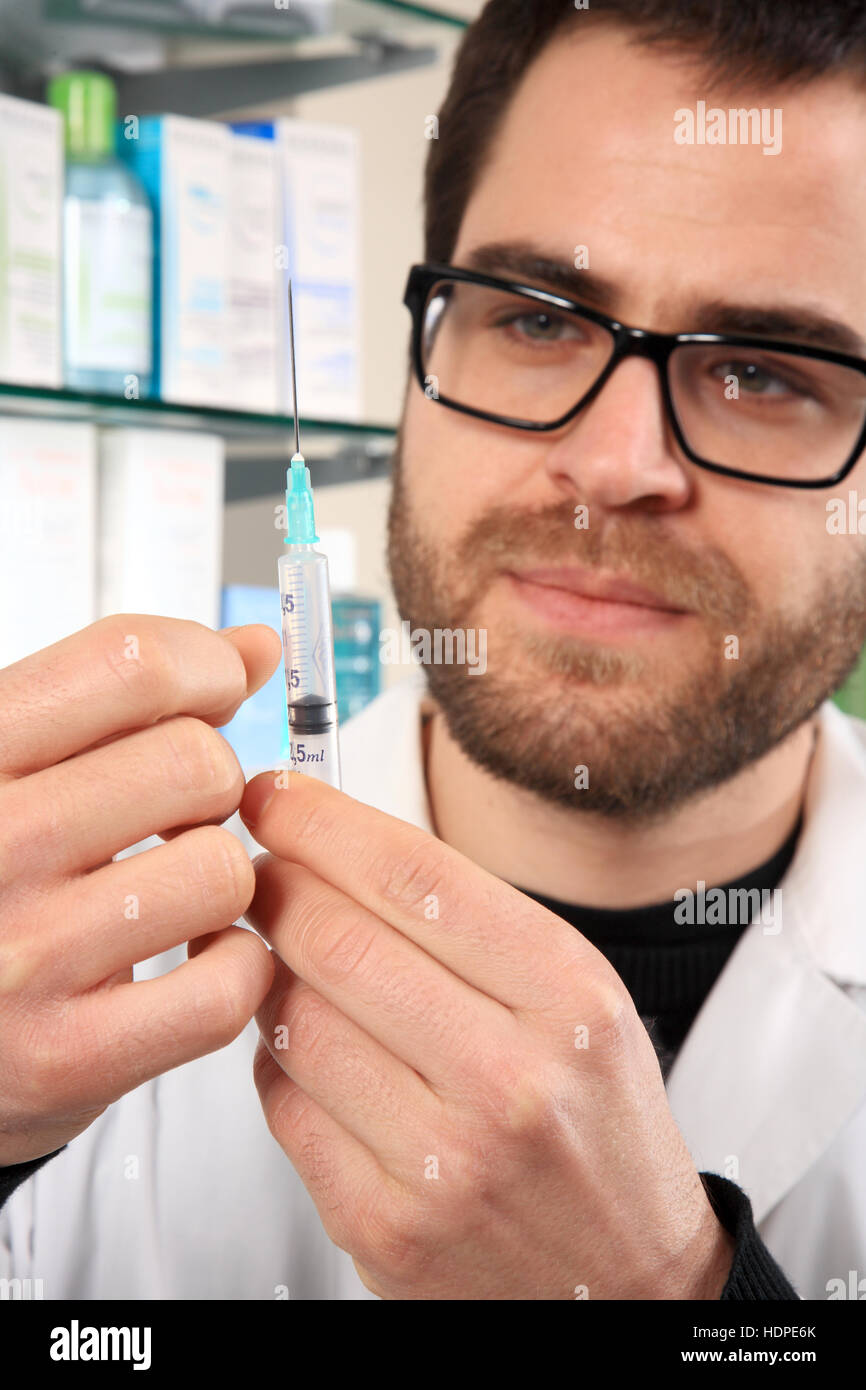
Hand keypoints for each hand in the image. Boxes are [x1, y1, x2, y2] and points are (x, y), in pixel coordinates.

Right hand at [0, 615, 279, 1165]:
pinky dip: (236, 968)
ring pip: (223, 870)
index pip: (130, 662)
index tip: (214, 690)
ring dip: (223, 879)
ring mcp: (23, 957)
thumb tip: (255, 647)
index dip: (204, 665)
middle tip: (172, 817)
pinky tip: (191, 958)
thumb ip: (126, 697)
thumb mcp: (23, 766)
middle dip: (213, 783)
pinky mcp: (65, 1057)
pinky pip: (227, 983)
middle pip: (198, 762)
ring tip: (171, 892)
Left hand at [240, 771, 734, 1299]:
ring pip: (293, 1020)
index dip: (322, 822)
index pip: (413, 876)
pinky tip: (307, 1050)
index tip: (276, 797)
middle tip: (255, 870)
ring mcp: (441, 1160)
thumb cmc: (597, 1125)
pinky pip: (283, 1106)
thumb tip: (336, 850)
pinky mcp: (383, 1226)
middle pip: (337, 939)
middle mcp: (510, 1076)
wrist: (625, 1280)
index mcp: (568, 997)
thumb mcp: (577, 998)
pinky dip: (275, 1062)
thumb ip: (470, 925)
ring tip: (281, 960)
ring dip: (264, 974)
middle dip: (273, 886)